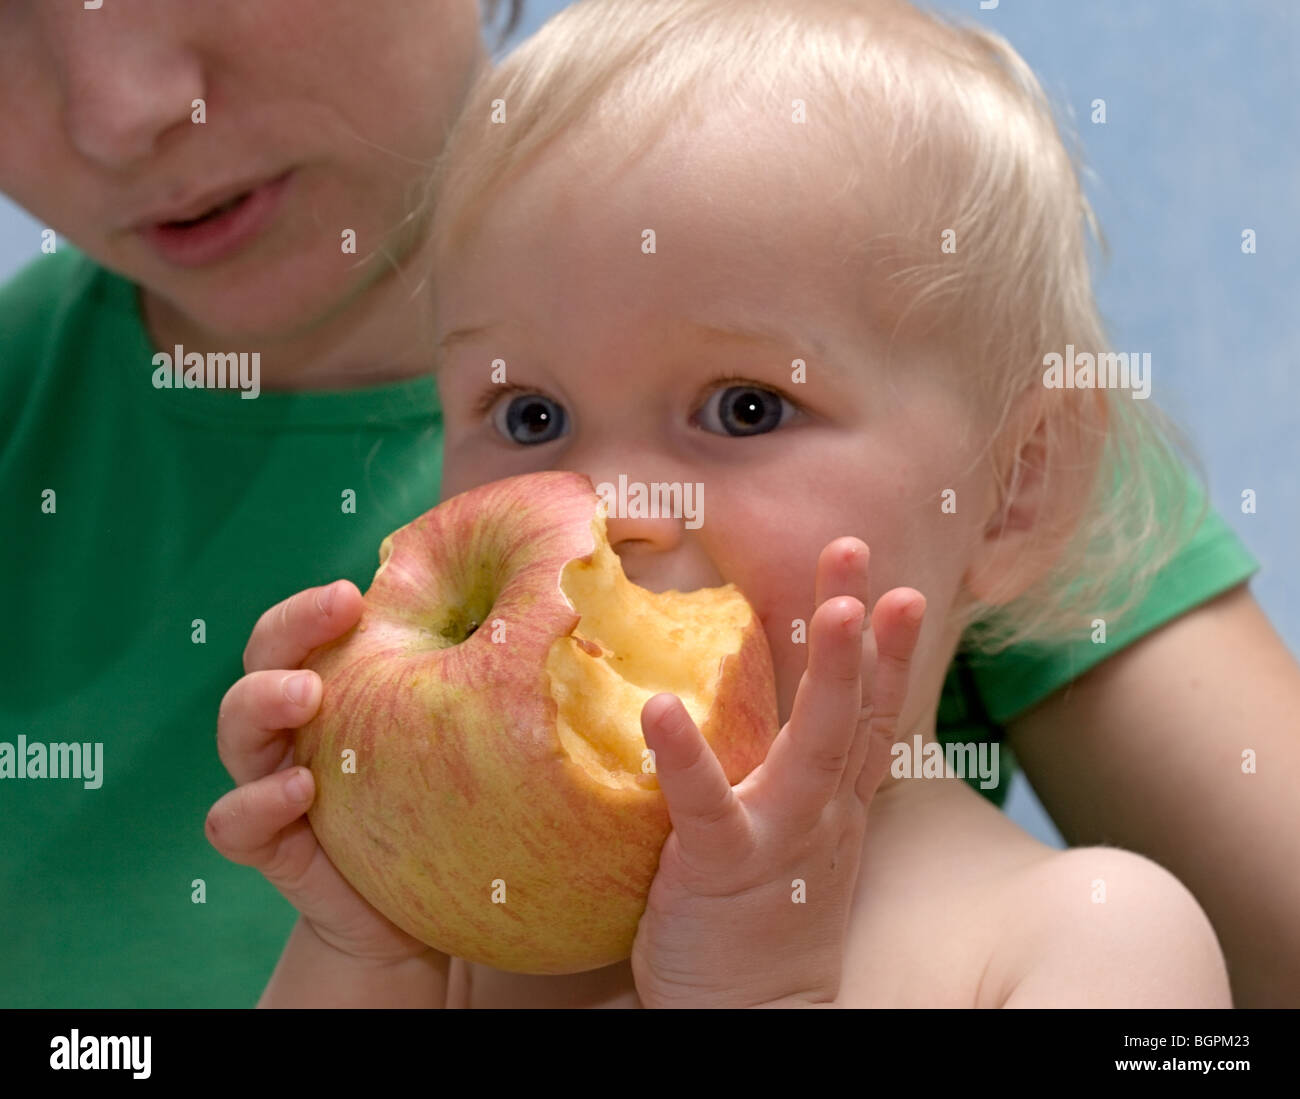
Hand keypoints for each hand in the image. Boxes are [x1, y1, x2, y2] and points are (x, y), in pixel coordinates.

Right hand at [206, 580, 435, 965]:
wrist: (407, 914)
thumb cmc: (440, 804)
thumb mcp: (455, 738)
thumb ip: (469, 688)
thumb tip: (532, 624)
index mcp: (332, 688)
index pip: (303, 630)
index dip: (317, 607)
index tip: (357, 593)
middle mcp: (293, 727)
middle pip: (262, 660)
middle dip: (294, 628)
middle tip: (342, 610)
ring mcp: (273, 783)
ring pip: (237, 731)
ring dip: (266, 701)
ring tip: (310, 693)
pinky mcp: (272, 847)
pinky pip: (233, 822)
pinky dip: (258, 802)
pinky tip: (302, 789)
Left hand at [629, 538, 924, 1008]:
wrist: (754, 1018)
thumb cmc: (762, 921)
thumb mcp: (793, 842)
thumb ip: (786, 780)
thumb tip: (756, 715)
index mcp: (834, 804)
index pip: (873, 716)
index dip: (889, 652)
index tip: (897, 588)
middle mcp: (822, 813)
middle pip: (855, 712)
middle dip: (863, 631)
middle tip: (857, 553)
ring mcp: (780, 838)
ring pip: (817, 746)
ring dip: (832, 674)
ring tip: (835, 606)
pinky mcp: (723, 869)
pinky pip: (706, 806)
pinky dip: (686, 756)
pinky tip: (660, 708)